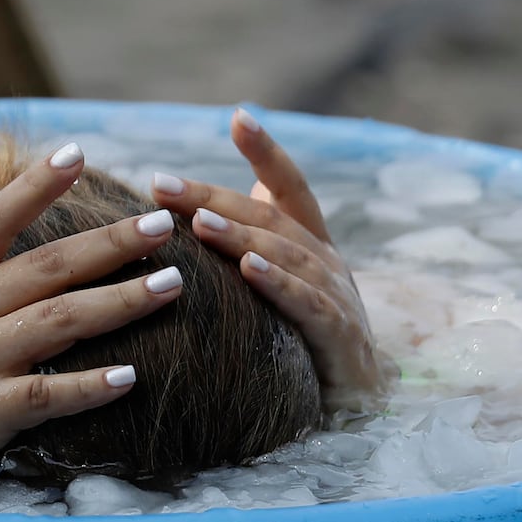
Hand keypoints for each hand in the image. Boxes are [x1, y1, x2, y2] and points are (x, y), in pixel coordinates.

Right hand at [0, 143, 183, 490]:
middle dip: (107, 241)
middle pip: (43, 266)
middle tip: (162, 221)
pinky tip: (130, 376)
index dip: (33, 186)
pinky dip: (87, 386)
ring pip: (57, 321)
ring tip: (171, 284)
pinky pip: (45, 394)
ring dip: (118, 301)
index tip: (77, 153)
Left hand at [150, 108, 395, 412]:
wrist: (360, 404)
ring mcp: (339, 296)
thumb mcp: (285, 287)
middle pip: (270, 218)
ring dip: (240, 236)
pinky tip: (249, 270)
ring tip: (198, 222)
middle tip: (162, 183)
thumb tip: (215, 204)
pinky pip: (308, 306)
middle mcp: (328, 261)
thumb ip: (260, 245)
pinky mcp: (340, 337)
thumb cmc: (310, 337)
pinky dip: (279, 285)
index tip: (238, 117)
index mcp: (312, 244)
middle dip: (214, 198)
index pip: (289, 187)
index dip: (267, 152)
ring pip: (287, 255)